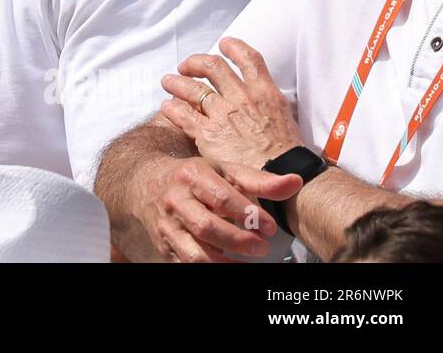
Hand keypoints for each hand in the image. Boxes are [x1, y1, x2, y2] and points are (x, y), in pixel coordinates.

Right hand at [132, 153, 299, 261]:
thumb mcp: (223, 171)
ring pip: (193, 253)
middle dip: (238, 241)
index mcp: (191, 175)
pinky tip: (229, 267)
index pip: (220, 196)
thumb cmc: (194, 177)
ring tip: (246, 265)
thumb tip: (296, 183)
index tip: (270, 227)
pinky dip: (209, 271)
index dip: (248, 214)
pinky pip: (185, 266)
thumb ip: (259, 181)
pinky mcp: (163, 246)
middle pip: (206, 226)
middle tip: (261, 247)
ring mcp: (167, 226)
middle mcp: (175, 200)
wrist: (146, 182)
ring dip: (224, 264)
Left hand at [160, 37, 305, 170]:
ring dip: (176, 82)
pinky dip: (172, 107)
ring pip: (192, 87)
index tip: (223, 44)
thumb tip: (258, 95)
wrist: (281, 174)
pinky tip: (167, 107)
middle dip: (195, 62)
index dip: (233, 47)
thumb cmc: (286, 153)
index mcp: (264, 92)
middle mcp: (242, 97)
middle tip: (185, 67)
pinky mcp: (208, 133)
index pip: (248, 58)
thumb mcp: (284, 117)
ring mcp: (223, 114)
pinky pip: (182, 113)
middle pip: (212, 66)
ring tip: (168, 82)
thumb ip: (267, 102)